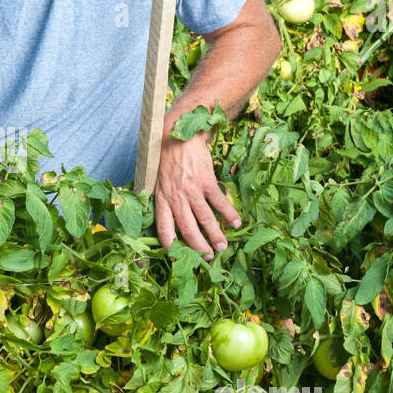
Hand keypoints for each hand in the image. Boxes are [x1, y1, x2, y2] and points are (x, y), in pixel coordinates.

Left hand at [154, 131, 240, 258]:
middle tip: (208, 257)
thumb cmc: (166, 160)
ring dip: (216, 236)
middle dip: (199, 248)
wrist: (179, 135)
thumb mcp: (156, 181)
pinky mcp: (206, 181)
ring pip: (206, 220)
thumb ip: (162, 200)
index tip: (177, 258)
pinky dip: (229, 214)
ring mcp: (192, 190)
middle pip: (188, 230)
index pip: (164, 229)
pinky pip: (219, 202)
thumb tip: (169, 221)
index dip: (170, 246)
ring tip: (223, 246)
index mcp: (161, 199)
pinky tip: (236, 222)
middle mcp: (176, 198)